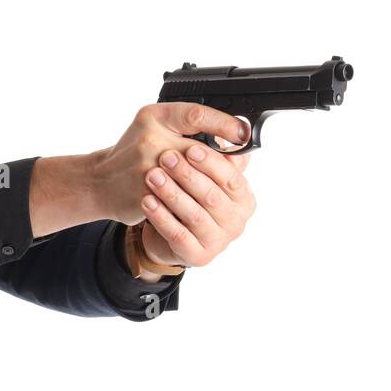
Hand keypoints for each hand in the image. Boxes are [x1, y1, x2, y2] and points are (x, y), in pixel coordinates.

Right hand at [89, 103, 251, 226]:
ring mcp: (145, 167)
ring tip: (214, 193)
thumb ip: (191, 133)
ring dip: (206, 186)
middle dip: (217, 164)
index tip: (242, 134)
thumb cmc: (132, 155)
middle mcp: (149, 139)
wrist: (97, 183)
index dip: (224, 124)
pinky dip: (189, 203)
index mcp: (154, 117)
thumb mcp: (157, 131)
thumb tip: (235, 147)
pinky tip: (194, 206)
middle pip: (199, 151)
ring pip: (192, 179)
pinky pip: (178, 199)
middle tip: (230, 174)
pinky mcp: (144, 193)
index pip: (196, 115)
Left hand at [139, 130, 255, 267]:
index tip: (191, 147)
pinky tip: (147, 201)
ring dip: (172, 193)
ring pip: (194, 215)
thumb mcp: (202, 176)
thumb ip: (217, 157)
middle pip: (212, 196)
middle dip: (188, 175)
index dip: (211, 162)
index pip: (231, 178)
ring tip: (152, 176)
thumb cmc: (187, 199)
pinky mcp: (197, 256)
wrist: (165, 233)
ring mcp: (218, 241)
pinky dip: (161, 216)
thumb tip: (228, 133)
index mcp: (244, 199)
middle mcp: (236, 222)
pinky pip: (177, 234)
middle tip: (166, 158)